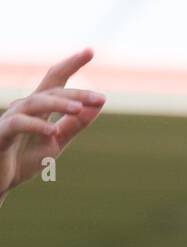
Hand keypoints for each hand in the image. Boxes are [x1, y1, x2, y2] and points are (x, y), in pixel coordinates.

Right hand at [0, 49, 104, 201]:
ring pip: (35, 102)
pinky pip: (19, 124)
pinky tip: (53, 131)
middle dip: (77, 93)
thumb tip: (98, 106)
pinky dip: (37, 126)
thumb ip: (74, 125)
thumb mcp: (56, 142)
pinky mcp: (2, 133)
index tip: (91, 50)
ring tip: (80, 109)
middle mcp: (24, 106)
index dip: (71, 64)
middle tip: (101, 98)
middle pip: (51, 91)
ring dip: (59, 104)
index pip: (56, 79)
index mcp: (39, 107)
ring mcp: (12, 118)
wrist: (1, 181)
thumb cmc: (23, 159)